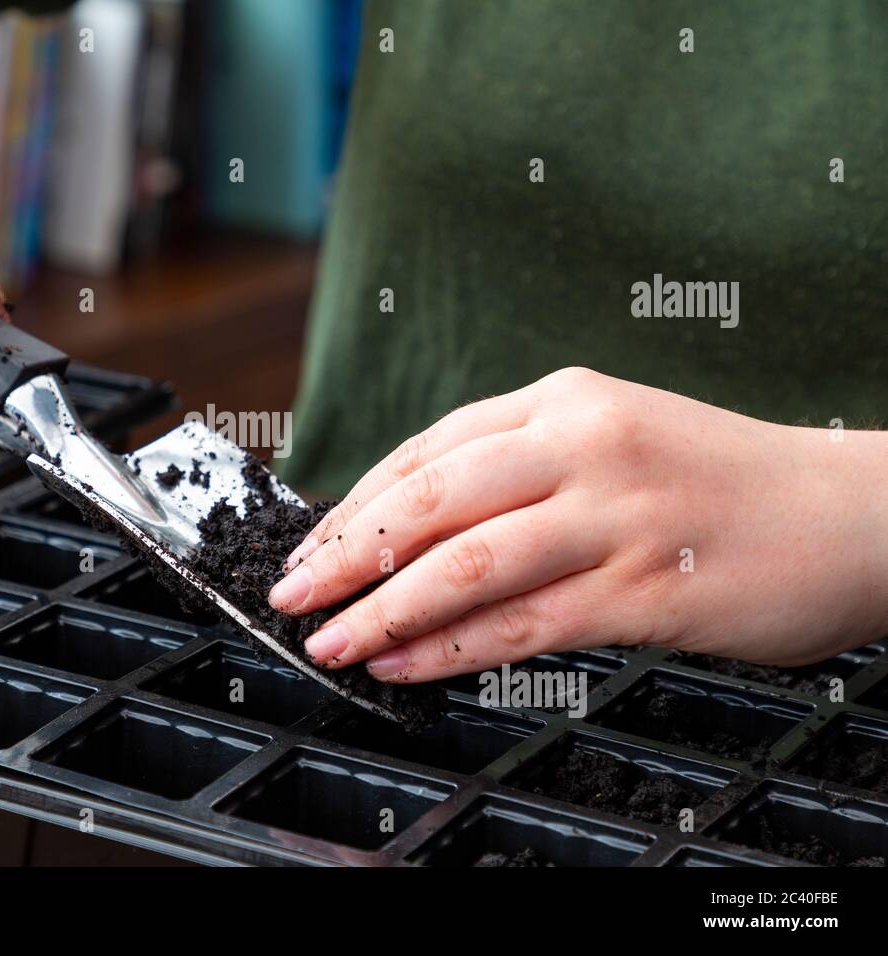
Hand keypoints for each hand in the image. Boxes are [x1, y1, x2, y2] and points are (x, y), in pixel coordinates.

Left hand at [270, 367, 887, 682]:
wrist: (852, 513)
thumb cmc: (720, 483)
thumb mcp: (614, 441)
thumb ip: (522, 469)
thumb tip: (413, 527)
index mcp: (565, 400)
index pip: (428, 451)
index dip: (356, 504)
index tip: (308, 546)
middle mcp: (582, 445)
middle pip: (429, 501)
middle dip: (344, 554)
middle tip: (290, 596)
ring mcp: (613, 515)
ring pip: (464, 565)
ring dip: (382, 610)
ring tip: (329, 642)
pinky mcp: (644, 587)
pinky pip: (523, 623)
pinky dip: (452, 649)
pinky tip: (405, 664)